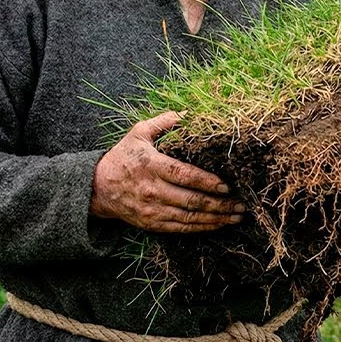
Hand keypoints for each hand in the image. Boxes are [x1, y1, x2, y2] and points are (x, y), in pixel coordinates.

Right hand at [91, 111, 243, 232]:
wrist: (98, 188)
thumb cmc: (123, 156)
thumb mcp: (139, 133)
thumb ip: (164, 121)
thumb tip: (190, 113)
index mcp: (152, 166)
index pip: (184, 175)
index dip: (207, 182)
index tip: (227, 185)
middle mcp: (153, 190)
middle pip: (191, 200)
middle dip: (220, 204)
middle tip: (242, 204)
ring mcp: (152, 210)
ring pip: (189, 218)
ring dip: (216, 219)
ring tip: (236, 216)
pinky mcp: (152, 224)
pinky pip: (180, 228)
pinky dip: (201, 228)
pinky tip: (217, 224)